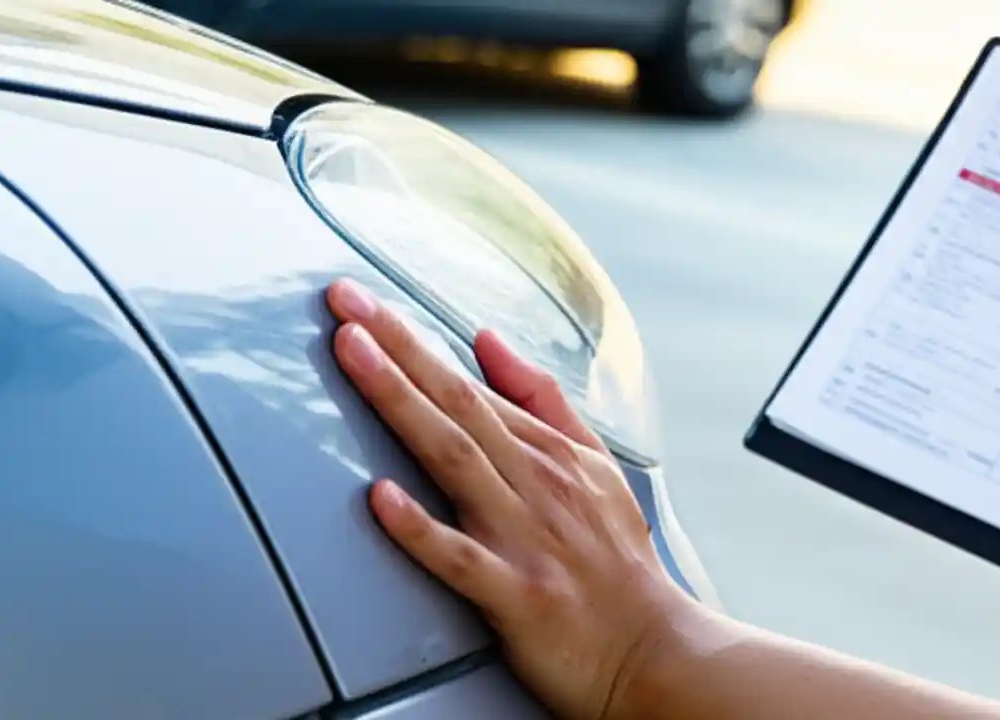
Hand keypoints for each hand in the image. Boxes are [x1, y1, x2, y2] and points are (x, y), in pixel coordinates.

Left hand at [325, 279, 695, 719]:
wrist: (653, 651)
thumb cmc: (618, 564)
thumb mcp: (596, 464)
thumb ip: (542, 400)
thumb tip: (490, 341)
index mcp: (550, 454)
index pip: (470, 384)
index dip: (413, 340)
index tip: (364, 302)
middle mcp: (536, 485)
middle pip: (458, 404)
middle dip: (398, 348)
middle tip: (346, 303)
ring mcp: (525, 538)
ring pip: (454, 458)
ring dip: (402, 403)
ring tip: (356, 359)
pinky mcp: (516, 595)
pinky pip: (460, 558)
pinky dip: (421, 527)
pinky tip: (381, 500)